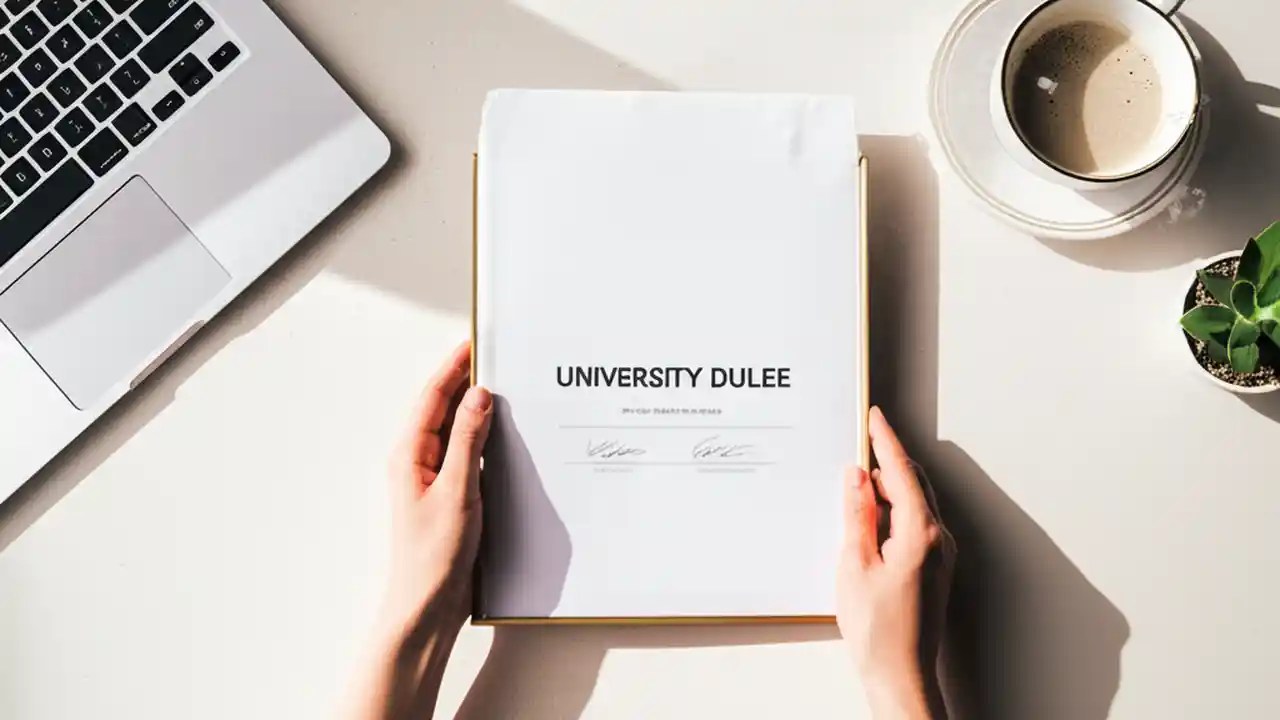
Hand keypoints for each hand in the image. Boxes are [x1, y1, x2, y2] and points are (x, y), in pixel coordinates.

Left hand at [383, 341, 492, 635]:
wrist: (428, 606)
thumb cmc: (433, 557)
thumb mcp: (458, 491)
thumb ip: (469, 440)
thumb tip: (479, 395)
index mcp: (410, 454)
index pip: (434, 396)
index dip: (455, 366)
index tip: (476, 341)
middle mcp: (419, 461)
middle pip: (444, 407)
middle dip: (467, 378)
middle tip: (496, 354)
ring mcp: (435, 478)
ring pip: (457, 430)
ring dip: (478, 408)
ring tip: (505, 385)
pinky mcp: (452, 494)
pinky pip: (468, 453)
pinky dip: (485, 437)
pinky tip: (505, 435)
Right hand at [838, 407, 954, 719]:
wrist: (900, 673)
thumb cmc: (878, 629)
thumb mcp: (854, 563)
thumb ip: (857, 514)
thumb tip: (858, 477)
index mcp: (921, 533)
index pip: (902, 472)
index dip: (885, 441)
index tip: (875, 417)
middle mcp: (939, 539)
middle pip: (912, 485)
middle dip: (885, 465)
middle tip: (857, 450)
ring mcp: (940, 554)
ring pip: (914, 505)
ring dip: (887, 492)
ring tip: (855, 492)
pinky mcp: (934, 568)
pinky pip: (916, 525)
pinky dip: (893, 514)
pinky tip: (870, 523)